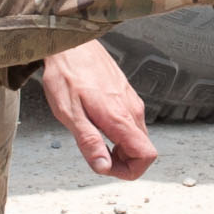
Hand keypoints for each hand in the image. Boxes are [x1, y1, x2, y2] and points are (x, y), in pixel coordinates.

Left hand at [42, 41, 156, 180]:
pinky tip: (96, 121)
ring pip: (137, 137)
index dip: (129, 171)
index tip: (106, 167)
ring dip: (119, 147)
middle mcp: (132, 109)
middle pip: (143, 150)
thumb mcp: (69, 114)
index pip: (146, 155)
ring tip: (92, 136)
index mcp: (120, 117)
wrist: (71, 42)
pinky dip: (118, 132)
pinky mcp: (126, 94)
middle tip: (95, 155)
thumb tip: (104, 167)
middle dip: (123, 161)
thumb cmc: (66, 75)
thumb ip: (89, 142)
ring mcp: (131, 100)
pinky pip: (130, 122)